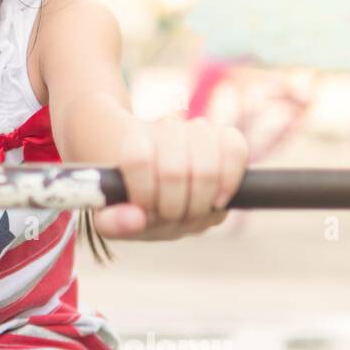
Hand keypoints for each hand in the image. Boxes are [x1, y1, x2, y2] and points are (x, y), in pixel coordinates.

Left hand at [90, 115, 248, 240]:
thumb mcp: (114, 216)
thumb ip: (113, 222)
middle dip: (173, 208)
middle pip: (173, 171)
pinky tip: (217, 202)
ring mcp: (199, 130)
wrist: (162, 189)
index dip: (144, 195)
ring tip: (189, 214)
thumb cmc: (138, 204)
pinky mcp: (227, 139)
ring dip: (198, 204)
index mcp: (132, 140)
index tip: (144, 210)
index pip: (138, 159)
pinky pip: (236, 151)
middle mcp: (165, 128)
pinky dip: (228, 183)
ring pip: (205, 168)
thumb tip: (138, 219)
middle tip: (169, 218)